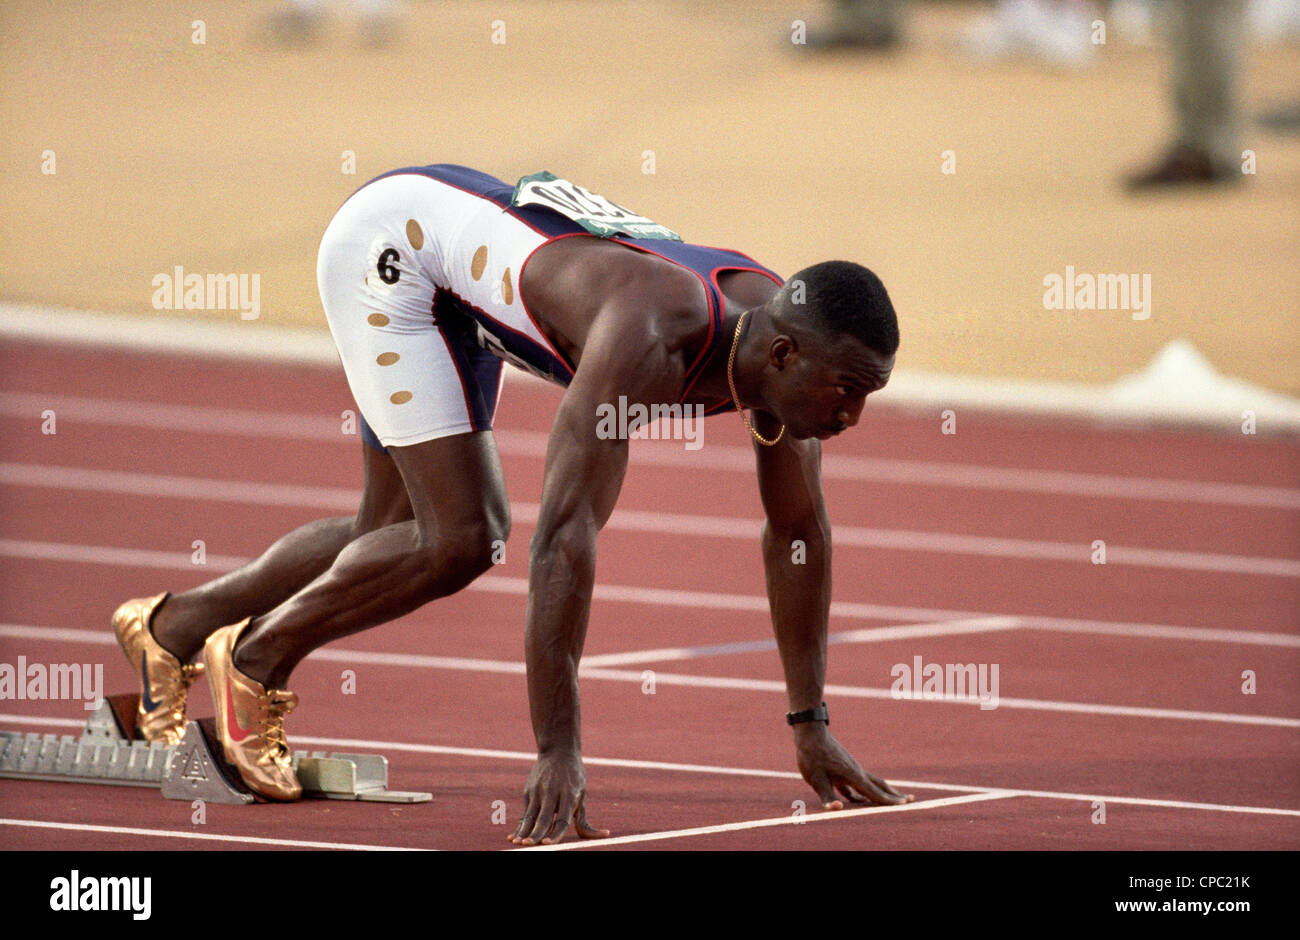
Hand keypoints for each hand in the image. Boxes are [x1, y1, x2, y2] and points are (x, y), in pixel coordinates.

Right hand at [509, 750, 610, 844]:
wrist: (558, 750)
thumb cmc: (574, 777)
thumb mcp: (582, 795)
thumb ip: (584, 820)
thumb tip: (604, 835)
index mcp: (569, 794)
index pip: (562, 818)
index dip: (555, 832)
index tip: (548, 843)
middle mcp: (553, 793)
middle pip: (544, 818)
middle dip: (536, 834)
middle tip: (528, 845)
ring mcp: (538, 791)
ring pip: (530, 816)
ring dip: (524, 832)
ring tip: (518, 843)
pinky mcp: (529, 791)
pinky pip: (524, 813)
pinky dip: (519, 826)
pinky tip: (513, 837)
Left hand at [794, 725, 912, 808]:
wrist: (811, 733)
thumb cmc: (812, 756)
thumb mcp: (816, 779)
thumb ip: (826, 796)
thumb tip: (837, 809)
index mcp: (853, 776)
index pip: (874, 792)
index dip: (889, 801)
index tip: (905, 805)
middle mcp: (857, 772)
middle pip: (880, 786)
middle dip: (895, 795)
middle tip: (912, 800)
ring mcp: (851, 769)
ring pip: (872, 783)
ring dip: (884, 792)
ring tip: (895, 798)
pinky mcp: (844, 768)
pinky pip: (859, 782)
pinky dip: (865, 792)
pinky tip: (860, 799)